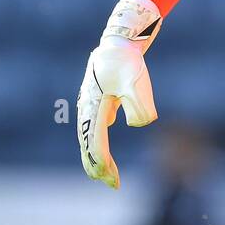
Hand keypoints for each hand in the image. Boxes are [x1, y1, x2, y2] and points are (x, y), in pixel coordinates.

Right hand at [77, 0, 161, 187]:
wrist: (121, 40)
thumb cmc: (127, 60)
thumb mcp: (135, 81)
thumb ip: (137, 104)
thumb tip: (137, 124)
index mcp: (93, 107)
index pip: (96, 143)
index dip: (104, 164)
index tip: (114, 181)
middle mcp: (88, 108)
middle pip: (88, 144)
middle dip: (98, 166)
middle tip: (112, 184)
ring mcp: (92, 103)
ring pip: (89, 134)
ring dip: (97, 154)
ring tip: (105, 170)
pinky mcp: (100, 97)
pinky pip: (95, 122)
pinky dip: (99, 137)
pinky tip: (105, 138)